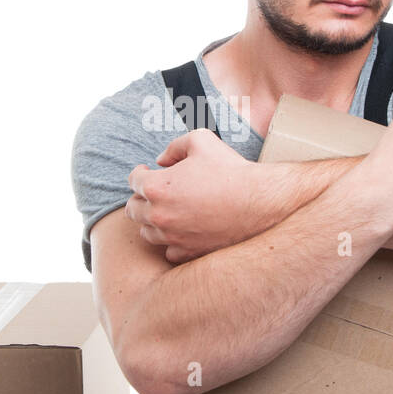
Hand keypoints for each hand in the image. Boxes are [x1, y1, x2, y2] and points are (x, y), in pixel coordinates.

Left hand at [125, 128, 261, 263]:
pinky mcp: (188, 253)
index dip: (139, 173)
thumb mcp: (202, 140)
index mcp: (158, 187)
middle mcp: (159, 215)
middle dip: (141, 198)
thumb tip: (161, 160)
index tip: (146, 172)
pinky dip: (172, 243)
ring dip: (152, 221)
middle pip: (133, 210)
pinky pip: (169, 251)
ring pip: (147, 233)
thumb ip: (174, 146)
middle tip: (154, 193)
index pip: (133, 181)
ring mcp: (173, 237)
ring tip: (166, 213)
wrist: (260, 202)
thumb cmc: (231, 170)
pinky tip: (181, 233)